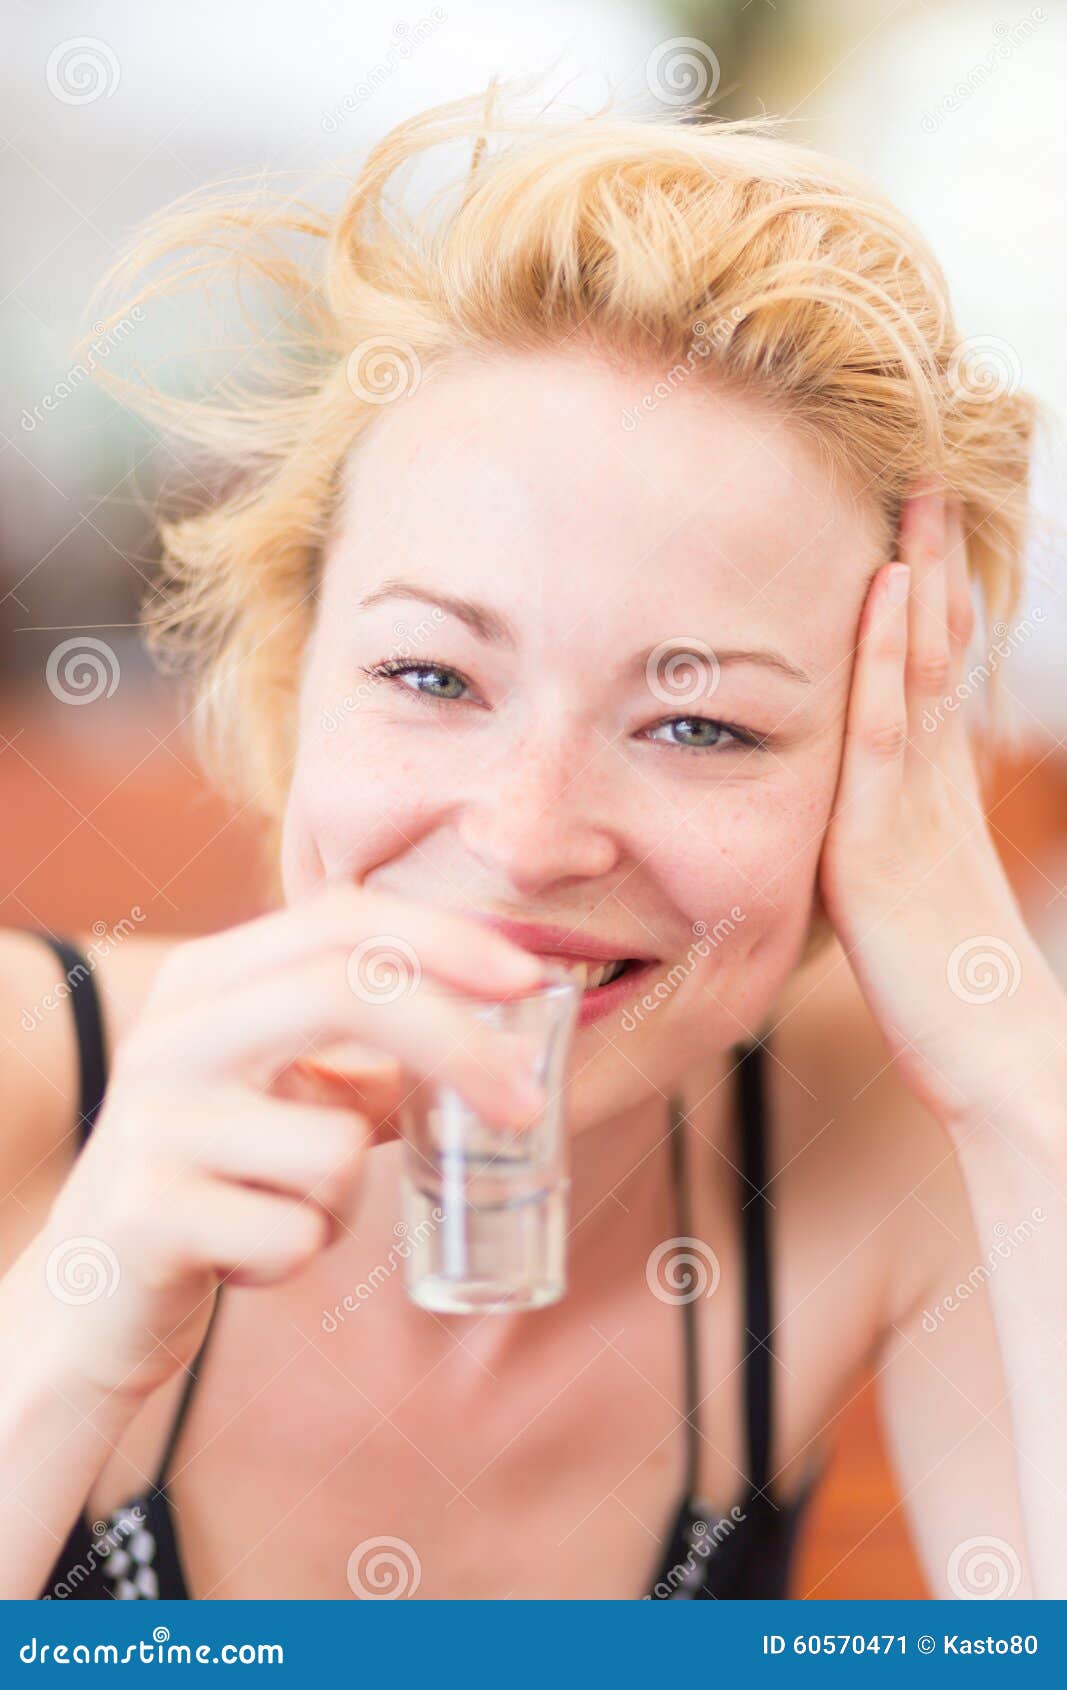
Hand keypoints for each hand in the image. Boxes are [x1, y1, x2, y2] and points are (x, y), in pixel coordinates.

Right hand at [16, 883, 548, 1402]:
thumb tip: (512, 1045)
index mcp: (207, 980)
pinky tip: (240, 1259)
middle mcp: (171, 1033)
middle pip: (342, 992)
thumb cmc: (220, 1179)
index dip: (445, 940)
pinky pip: (297, 1235)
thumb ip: (378, 1057)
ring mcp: (154, 1122)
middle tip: (528, 1103)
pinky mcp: (149, 1214)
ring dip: (343, 1203)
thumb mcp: (290, 1095)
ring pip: (335, 1148)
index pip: (341, 920)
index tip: (529, 978)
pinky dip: (297, 1257)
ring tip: (282, 1213)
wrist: (90, 1295)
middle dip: (455, 1044)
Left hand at [818, 486, 1066, 1139]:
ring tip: (918, 502)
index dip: (933, 606)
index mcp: (936, 800)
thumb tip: (874, 843)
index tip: (924, 540)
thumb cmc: (956, 1008)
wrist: (1000, 1064)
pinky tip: (883, 594)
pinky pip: (883, 733)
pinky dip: (881, 658)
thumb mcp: (915, 916)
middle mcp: (933, 787)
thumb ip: (892, 862)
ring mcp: (914, 808)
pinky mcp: (881, 844)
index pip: (934, 681)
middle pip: (934, 655)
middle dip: (933, 567)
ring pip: (915, 671)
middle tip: (931, 484)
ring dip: (916, 582)